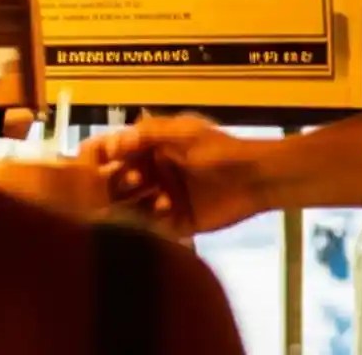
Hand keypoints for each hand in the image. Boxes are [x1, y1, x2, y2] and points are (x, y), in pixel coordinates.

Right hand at [80, 114, 271, 236]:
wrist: (259, 178)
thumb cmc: (221, 150)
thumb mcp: (184, 132)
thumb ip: (149, 134)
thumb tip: (114, 142)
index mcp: (150, 152)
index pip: (116, 156)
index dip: (107, 159)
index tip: (102, 162)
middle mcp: (152, 177)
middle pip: (120, 185)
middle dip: (119, 184)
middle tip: (131, 181)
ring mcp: (164, 201)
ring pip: (134, 208)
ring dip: (135, 204)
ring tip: (149, 195)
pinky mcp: (178, 223)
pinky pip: (156, 227)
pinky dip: (154, 221)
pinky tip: (166, 208)